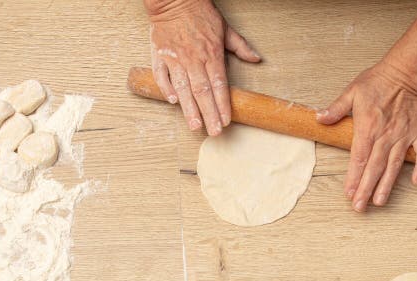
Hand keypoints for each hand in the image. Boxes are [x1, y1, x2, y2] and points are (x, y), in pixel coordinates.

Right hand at [147, 0, 260, 134]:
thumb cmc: (199, 13)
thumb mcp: (225, 28)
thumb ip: (240, 46)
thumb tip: (256, 59)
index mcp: (211, 53)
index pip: (219, 84)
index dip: (223, 104)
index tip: (226, 120)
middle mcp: (194, 58)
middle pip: (202, 92)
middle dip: (209, 114)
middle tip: (213, 132)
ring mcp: (176, 58)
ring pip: (183, 88)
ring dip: (189, 109)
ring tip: (195, 125)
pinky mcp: (160, 56)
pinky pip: (162, 76)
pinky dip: (167, 89)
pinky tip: (173, 102)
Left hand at [317, 60, 416, 210]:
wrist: (406, 72)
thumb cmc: (378, 81)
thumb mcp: (352, 91)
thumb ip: (336, 108)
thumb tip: (319, 118)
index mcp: (368, 128)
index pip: (359, 158)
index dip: (353, 177)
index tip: (349, 193)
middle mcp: (386, 136)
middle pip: (374, 167)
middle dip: (366, 188)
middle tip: (360, 207)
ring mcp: (403, 136)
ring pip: (394, 165)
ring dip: (387, 184)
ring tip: (380, 202)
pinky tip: (416, 182)